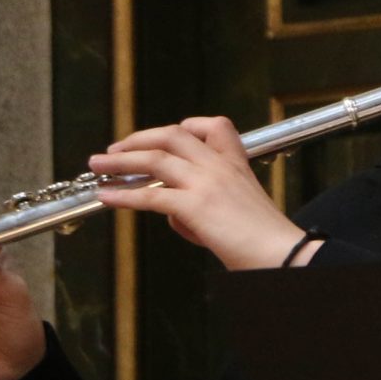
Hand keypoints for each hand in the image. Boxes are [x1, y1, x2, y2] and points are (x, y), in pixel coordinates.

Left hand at [90, 117, 312, 272]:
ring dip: (120, 161)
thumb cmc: (265, 239)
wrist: (282, 253)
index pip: (212, 126)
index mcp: (237, 164)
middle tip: (115, 149)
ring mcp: (207, 184)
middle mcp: (220, 167)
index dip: (183, 126)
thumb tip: (173, 211)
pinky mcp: (195, 206)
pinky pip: (150, 197)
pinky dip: (123, 195)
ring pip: (155, 159)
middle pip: (172, 136)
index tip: (160, 136)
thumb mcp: (238, 208)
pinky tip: (106, 196)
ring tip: (98, 165)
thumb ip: (203, 203)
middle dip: (137, 139)